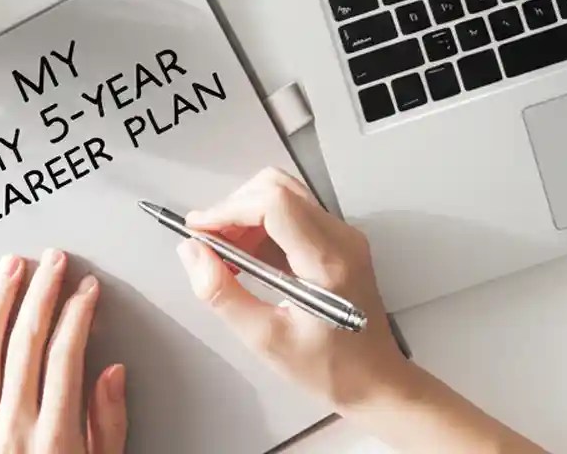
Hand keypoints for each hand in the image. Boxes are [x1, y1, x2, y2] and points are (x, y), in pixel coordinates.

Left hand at [0, 250, 127, 453]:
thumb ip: (107, 423)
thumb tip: (108, 371)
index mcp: (54, 439)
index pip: (64, 356)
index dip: (78, 314)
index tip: (88, 290)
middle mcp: (10, 431)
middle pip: (24, 343)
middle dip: (41, 294)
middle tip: (52, 261)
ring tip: (11, 268)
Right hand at [175, 168, 411, 409]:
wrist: (375, 379)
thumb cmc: (327, 368)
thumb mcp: (265, 339)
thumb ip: (222, 294)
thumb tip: (191, 252)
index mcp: (327, 262)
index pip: (275, 203)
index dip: (229, 209)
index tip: (198, 230)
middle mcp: (341, 237)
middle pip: (278, 188)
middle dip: (234, 208)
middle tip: (208, 244)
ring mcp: (343, 236)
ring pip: (285, 195)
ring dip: (246, 215)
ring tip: (224, 255)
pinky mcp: (339, 241)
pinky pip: (294, 213)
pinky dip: (262, 225)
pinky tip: (247, 259)